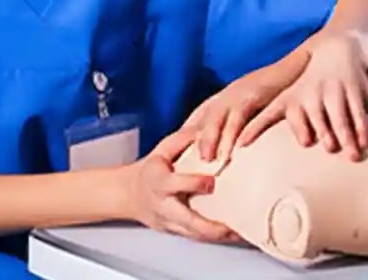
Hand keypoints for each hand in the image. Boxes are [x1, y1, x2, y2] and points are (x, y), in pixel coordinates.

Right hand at [120, 127, 238, 242]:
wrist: (128, 194)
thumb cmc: (150, 169)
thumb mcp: (162, 149)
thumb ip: (183, 139)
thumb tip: (206, 129)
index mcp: (158, 181)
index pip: (176, 184)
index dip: (194, 183)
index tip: (213, 182)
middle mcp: (162, 204)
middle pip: (186, 219)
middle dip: (210, 225)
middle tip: (232, 226)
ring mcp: (167, 221)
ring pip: (193, 233)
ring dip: (217, 235)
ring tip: (239, 234)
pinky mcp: (173, 231)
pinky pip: (194, 237)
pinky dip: (213, 237)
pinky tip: (231, 234)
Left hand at [183, 58, 299, 163]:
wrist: (301, 62)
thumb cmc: (281, 86)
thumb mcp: (258, 103)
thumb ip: (245, 119)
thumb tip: (239, 142)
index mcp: (228, 95)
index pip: (200, 115)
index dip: (187, 133)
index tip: (176, 153)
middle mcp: (230, 93)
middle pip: (205, 118)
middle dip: (196, 140)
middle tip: (191, 163)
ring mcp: (241, 91)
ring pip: (220, 117)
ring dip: (213, 138)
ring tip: (209, 159)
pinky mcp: (256, 92)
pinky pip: (243, 113)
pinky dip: (238, 130)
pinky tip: (239, 145)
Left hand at [238, 33, 367, 159]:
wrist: (338, 49)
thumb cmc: (304, 86)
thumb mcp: (282, 98)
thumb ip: (262, 122)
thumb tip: (238, 147)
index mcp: (293, 97)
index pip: (281, 113)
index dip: (282, 125)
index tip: (285, 138)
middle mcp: (314, 93)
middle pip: (319, 119)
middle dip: (325, 134)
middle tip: (329, 148)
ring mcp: (337, 91)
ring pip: (342, 117)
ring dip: (348, 137)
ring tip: (352, 157)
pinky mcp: (357, 90)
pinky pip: (360, 112)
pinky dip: (363, 128)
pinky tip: (366, 143)